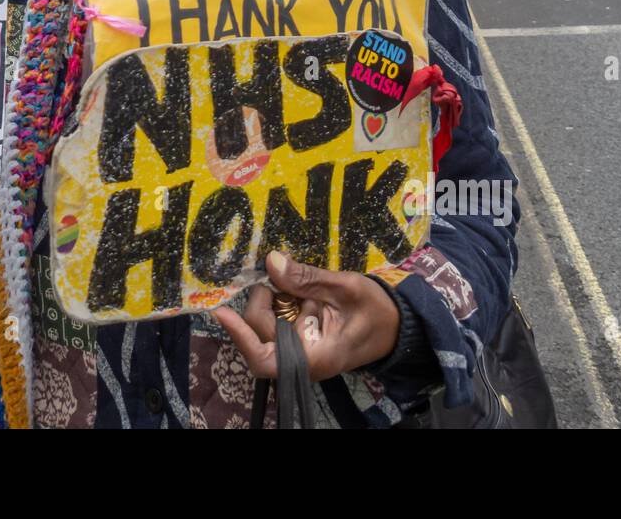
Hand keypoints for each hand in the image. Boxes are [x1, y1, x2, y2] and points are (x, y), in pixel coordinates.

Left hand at [212, 250, 399, 380]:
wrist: (398, 325)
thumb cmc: (376, 311)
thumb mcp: (345, 288)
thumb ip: (307, 278)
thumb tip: (271, 262)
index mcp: (315, 357)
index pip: (264, 359)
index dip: (241, 337)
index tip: (223, 311)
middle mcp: (302, 359)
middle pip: (262, 332)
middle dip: (263, 301)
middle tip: (280, 276)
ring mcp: (300, 349)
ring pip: (267, 324)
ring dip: (273, 299)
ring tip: (295, 281)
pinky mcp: (300, 338)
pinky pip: (279, 319)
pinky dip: (281, 300)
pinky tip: (293, 286)